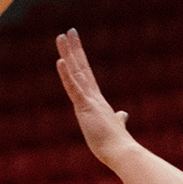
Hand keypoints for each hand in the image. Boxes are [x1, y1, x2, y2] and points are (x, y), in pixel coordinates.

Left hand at [56, 28, 137, 166]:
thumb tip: (123, 114)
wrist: (121, 152)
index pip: (86, 75)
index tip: (75, 44)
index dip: (80, 59)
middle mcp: (93, 96)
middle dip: (74, 49)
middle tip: (69, 31)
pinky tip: (60, 61)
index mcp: (96, 100)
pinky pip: (74, 87)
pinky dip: (66, 74)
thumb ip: (118, 119)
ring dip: (68, 54)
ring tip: (61, 37)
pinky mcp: (85, 107)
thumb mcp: (113, 127)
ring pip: (76, 72)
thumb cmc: (116, 144)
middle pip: (81, 67)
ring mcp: (89, 100)